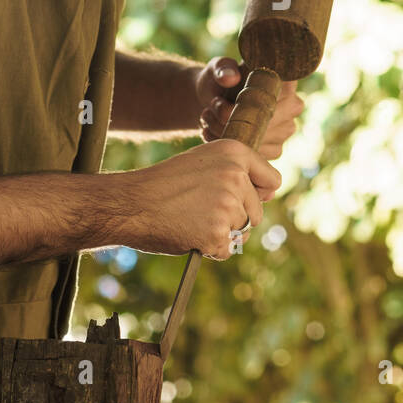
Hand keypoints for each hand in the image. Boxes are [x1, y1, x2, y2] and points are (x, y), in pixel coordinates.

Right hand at [118, 140, 281, 259]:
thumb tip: (271, 192)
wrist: (130, 203)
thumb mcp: (203, 162)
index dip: (257, 193)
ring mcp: (228, 206)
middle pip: (257, 212)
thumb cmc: (164, 183)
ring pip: (242, 232)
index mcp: (234, 152)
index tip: (236, 196)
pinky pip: (226, 250)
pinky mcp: (218, 233)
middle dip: (235, 217)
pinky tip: (189, 233)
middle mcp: (236, 176)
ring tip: (191, 219)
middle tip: (200, 209)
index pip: (272, 180)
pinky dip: (210, 249)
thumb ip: (236, 171)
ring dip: (221, 233)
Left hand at [193, 56, 305, 159]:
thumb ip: (223, 69)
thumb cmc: (220, 79)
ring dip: (226, 133)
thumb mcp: (218, 69)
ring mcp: (287, 129)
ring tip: (209, 120)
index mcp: (286, 79)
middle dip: (230, 121)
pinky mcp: (276, 149)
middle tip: (208, 112)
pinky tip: (216, 134)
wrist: (214, 100)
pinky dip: (231, 147)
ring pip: (256, 140)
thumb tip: (230, 78)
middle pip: (264, 121)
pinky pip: (254, 153)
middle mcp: (293, 104)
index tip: (221, 100)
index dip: (245, 102)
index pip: (273, 94)